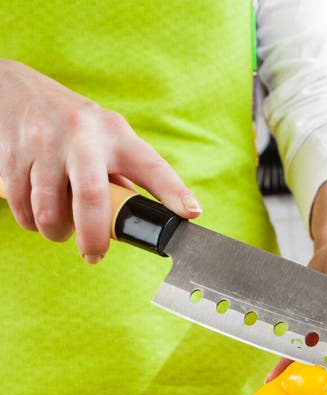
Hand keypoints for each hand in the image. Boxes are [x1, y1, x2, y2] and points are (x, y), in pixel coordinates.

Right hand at [0, 60, 200, 262]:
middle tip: (94, 255)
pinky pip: (22, 206)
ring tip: (60, 230)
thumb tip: (147, 221)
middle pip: (92, 197)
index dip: (173, 191)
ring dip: (55, 232)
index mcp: (114, 135)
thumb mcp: (105, 139)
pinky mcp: (13, 152)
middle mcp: (82, 135)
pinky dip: (30, 222)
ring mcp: (45, 142)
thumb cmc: (71, 125)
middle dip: (94, 236)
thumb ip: (123, 177)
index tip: (191, 213)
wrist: (13, 89)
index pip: (150, 164)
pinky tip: (36, 213)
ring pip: (50, 210)